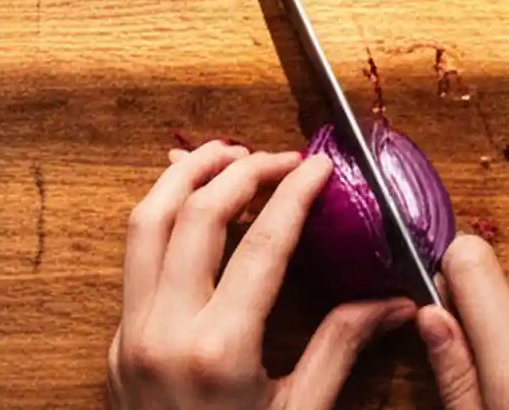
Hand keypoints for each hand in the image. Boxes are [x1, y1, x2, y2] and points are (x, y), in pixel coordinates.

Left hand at [108, 141, 416, 409]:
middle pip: (195, 215)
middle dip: (238, 171)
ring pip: (144, 224)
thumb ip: (342, 348)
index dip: (294, 193)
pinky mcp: (115, 343)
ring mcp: (129, 335)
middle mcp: (163, 332)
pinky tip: (187, 204)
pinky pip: (132, 259)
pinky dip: (159, 216)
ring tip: (224, 156)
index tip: (317, 166)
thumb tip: (393, 303)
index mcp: (218, 351)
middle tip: (276, 157)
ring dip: (183, 178)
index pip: (262, 243)